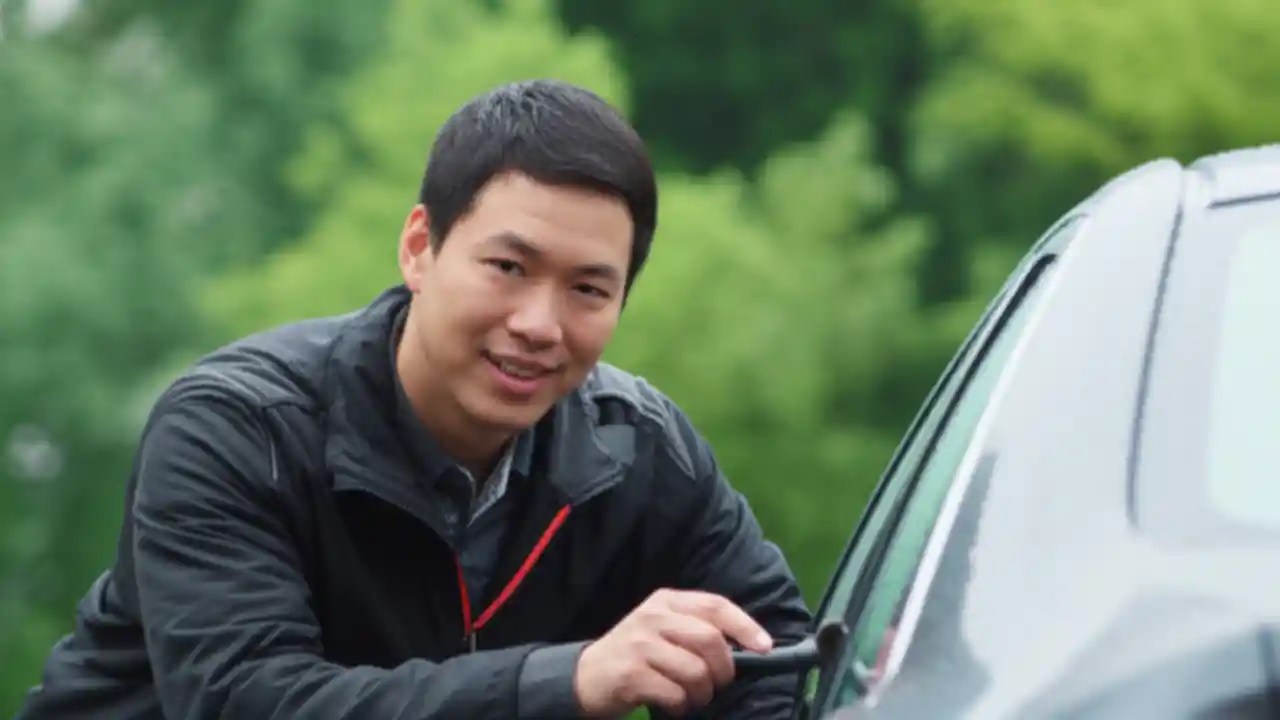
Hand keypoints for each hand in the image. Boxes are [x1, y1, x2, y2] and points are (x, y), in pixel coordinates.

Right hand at [573, 588, 772, 717]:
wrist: (585, 675)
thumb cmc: (636, 654)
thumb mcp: (663, 629)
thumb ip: (697, 629)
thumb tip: (749, 646)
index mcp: (666, 601)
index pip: (715, 605)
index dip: (745, 626)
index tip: (765, 647)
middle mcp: (652, 617)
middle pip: (710, 640)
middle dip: (723, 670)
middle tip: (717, 684)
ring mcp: (639, 646)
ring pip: (696, 672)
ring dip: (701, 694)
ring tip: (690, 698)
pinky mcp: (630, 675)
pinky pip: (675, 695)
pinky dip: (680, 706)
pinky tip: (670, 704)